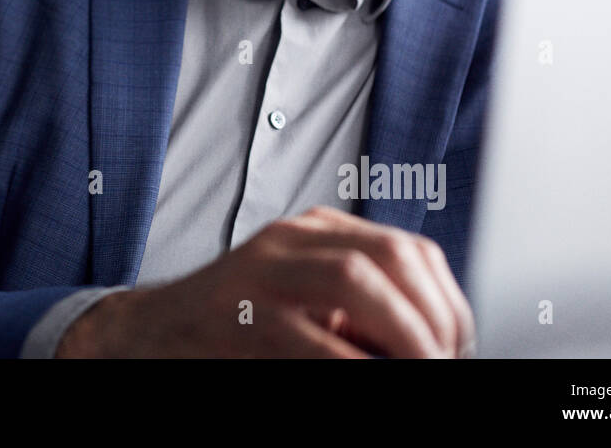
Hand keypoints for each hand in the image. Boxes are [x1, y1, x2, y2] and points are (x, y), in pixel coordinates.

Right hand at [56, 205, 474, 357]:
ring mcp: (261, 275)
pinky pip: (312, 340)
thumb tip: (433, 341)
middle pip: (389, 255)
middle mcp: (289, 242)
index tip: (458, 343)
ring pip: (356, 280)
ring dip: (405, 334)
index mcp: (313, 233)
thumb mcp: (302, 301)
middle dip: (433, 316)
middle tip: (445, 361)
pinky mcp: (239, 318)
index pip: (405, 249)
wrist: (151, 333)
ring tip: (419, 369)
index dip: (447, 301)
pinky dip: (353, 366)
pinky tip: (365, 377)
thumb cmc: (233, 326)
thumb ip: (359, 308)